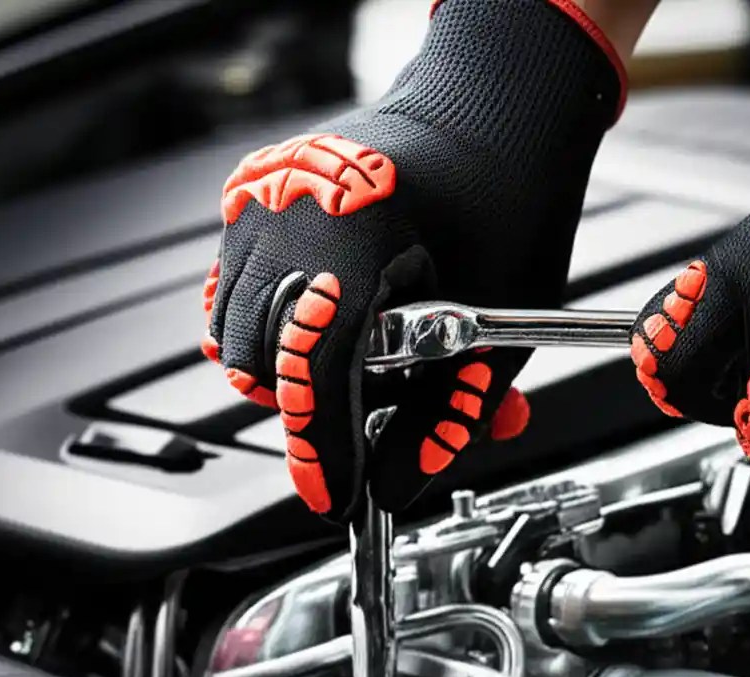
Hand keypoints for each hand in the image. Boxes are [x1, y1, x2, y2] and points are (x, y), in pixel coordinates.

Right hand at [202, 0, 624, 517]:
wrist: (493, 107)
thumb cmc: (512, 190)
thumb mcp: (500, 317)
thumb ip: (447, 410)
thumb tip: (398, 481)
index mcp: (351, 231)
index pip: (314, 374)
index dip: (323, 450)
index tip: (334, 496)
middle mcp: (287, 210)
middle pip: (261, 364)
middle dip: (314, 411)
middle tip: (376, 423)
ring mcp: (262, 199)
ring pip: (238, 333)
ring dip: (290, 373)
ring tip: (367, 365)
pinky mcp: (256, 199)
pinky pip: (237, 291)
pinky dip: (275, 328)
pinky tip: (335, 327)